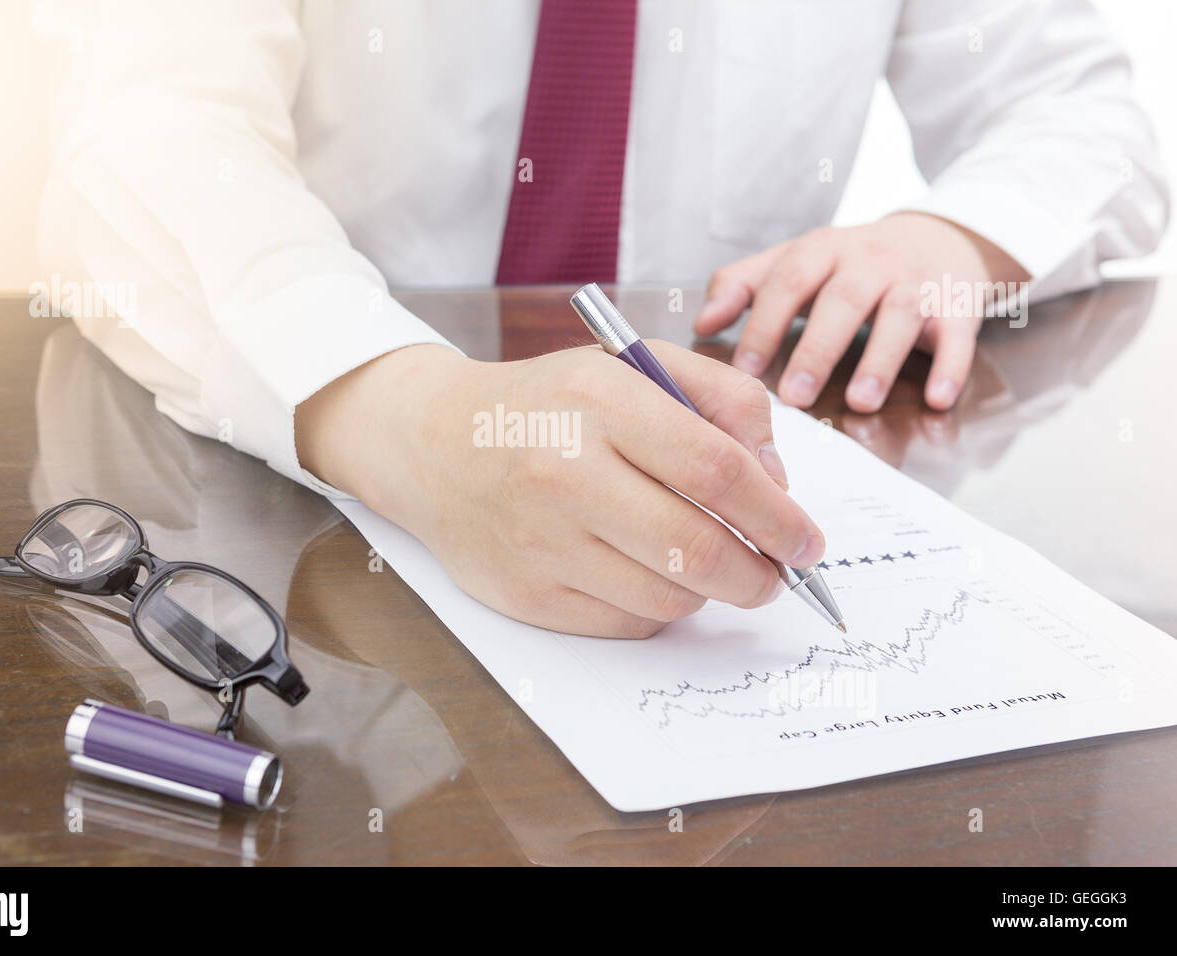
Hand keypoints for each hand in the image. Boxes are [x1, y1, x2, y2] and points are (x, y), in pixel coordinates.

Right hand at [296, 342, 824, 637]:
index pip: (715, 469)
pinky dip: (659, 607)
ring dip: (709, 589)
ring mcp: (540, 541)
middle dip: (761, 573)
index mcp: (597, 400)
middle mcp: (562, 472)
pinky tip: (647, 572)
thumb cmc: (549, 404)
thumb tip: (777, 480)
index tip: (808, 540)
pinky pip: (628, 623)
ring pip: (669, 596)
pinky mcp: (527, 595)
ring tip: (705, 561)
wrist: (435, 445)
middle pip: (697, 550)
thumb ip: (721, 398)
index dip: (779, 515)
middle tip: (778, 573)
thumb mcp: (632, 366)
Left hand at [693, 213, 1030, 411]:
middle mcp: (869, 261)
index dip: (764, 324)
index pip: (787, 283)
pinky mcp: (958, 304)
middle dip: (818, 348)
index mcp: (822, 250)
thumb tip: (701, 322)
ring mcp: (916, 281)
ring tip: (861, 402)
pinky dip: (951, 366)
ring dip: (881, 360)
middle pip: (843, 300)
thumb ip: (743, 286)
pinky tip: (938, 398)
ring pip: (900, 316)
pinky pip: (958, 334)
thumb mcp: (795, 262)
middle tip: (796, 396)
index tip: (744, 370)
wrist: (936, 238)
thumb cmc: (848, 263)